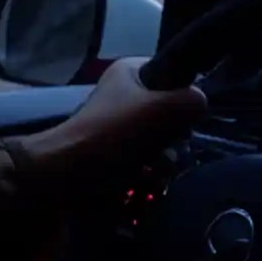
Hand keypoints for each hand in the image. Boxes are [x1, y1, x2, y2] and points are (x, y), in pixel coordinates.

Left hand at [21, 57, 205, 179]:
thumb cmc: (110, 136)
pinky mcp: (114, 159)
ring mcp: (119, 130)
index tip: (179, 117)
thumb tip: (199, 107)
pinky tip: (141, 187)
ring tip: (149, 174)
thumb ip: (193, 100)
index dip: (183, 98)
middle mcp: (125, 98)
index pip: (176, 76)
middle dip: (174, 140)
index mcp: (130, 74)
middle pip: (171, 117)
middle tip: (163, 150)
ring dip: (163, 164)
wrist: (62, 180)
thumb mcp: (161, 108)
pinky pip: (147, 166)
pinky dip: (148, 178)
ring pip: (163, 145)